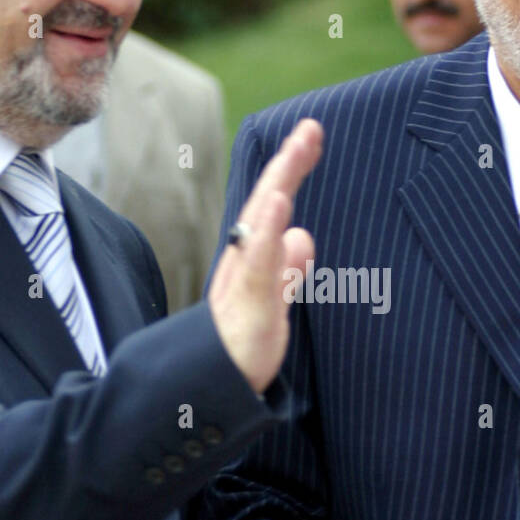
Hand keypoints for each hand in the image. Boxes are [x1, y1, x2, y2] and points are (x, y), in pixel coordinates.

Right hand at [208, 120, 322, 392]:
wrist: (207, 392)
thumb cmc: (238, 353)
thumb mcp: (271, 307)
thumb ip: (287, 272)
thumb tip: (301, 236)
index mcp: (253, 261)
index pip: (274, 206)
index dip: (291, 170)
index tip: (312, 135)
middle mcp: (243, 264)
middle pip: (266, 203)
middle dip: (288, 164)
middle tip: (312, 127)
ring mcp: (243, 284)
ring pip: (259, 227)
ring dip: (278, 185)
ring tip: (297, 150)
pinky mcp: (245, 308)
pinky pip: (256, 265)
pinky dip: (265, 231)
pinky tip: (277, 204)